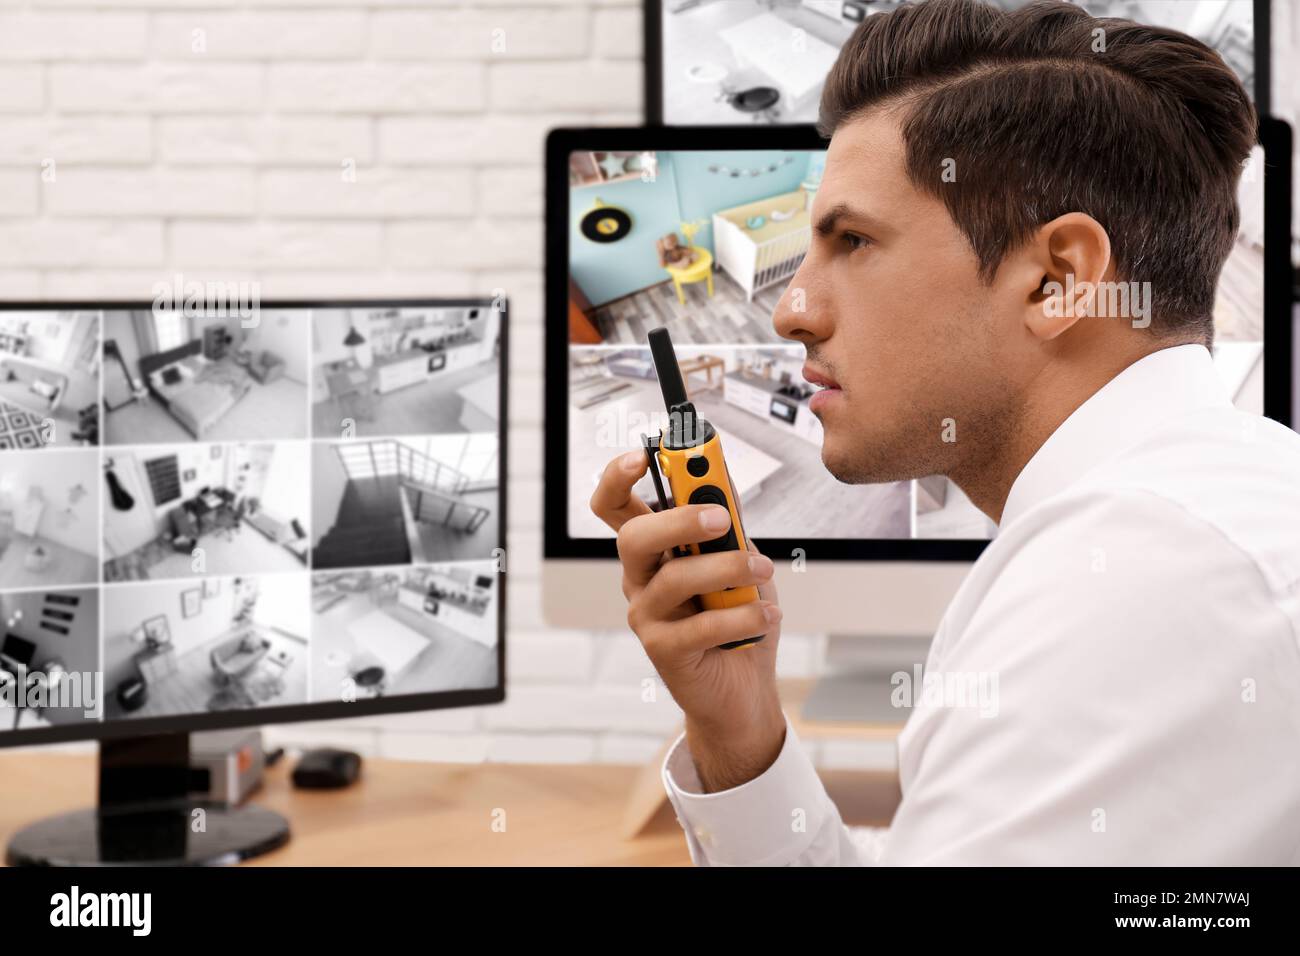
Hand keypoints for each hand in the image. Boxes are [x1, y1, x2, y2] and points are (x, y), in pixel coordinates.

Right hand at [591, 449, 786, 790]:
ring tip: (763, 571)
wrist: (744, 689)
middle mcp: (639, 578)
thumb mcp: (738, 558)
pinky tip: (766, 615)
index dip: (619, 475)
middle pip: (632, 537)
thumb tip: (720, 472)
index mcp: (652, 548)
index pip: (613, 504)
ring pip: (674, 578)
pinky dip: (743, 616)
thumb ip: (726, 522)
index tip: (645, 453)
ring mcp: (646, 615)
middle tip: (720, 519)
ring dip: (729, 569)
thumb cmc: (737, 620)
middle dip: (678, 519)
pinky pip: (701, 624)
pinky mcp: (663, 650)